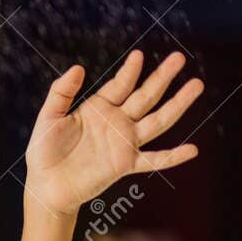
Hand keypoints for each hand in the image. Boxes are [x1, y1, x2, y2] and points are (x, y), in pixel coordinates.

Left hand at [24, 50, 203, 216]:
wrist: (46, 185)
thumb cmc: (45, 151)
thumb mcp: (49, 117)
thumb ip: (61, 93)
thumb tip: (78, 68)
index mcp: (99, 108)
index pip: (120, 84)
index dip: (130, 71)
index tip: (138, 55)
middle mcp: (116, 122)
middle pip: (146, 96)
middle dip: (162, 77)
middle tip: (179, 58)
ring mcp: (124, 143)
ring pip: (157, 121)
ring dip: (177, 104)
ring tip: (196, 85)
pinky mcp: (125, 164)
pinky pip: (154, 160)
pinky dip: (173, 157)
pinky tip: (192, 150)